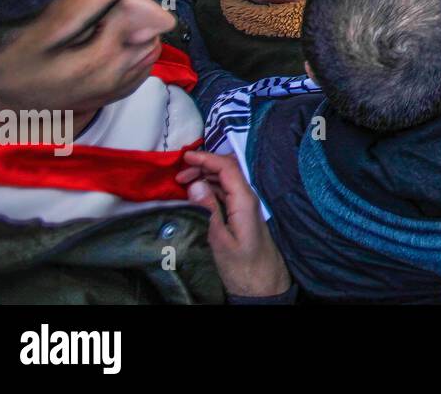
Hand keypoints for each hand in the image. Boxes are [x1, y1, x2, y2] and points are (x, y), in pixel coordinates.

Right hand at [177, 150, 291, 298]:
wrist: (262, 284)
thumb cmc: (242, 266)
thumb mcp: (220, 240)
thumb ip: (208, 210)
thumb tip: (196, 184)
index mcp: (244, 200)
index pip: (228, 167)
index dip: (207, 158)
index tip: (185, 157)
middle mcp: (247, 198)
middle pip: (227, 170)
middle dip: (203, 166)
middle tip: (179, 175)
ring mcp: (245, 205)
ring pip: (225, 180)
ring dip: (205, 176)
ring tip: (182, 183)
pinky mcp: (241, 213)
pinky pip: (225, 192)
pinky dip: (209, 188)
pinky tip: (195, 194)